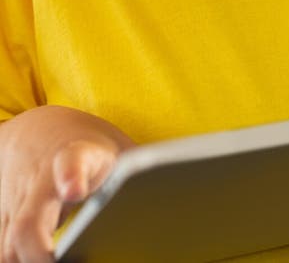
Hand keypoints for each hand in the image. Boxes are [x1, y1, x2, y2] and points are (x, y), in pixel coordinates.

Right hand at [0, 105, 135, 262]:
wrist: (37, 133)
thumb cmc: (91, 149)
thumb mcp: (120, 151)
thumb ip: (143, 175)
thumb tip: (178, 199)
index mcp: (75, 157)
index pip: (71, 161)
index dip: (71, 175)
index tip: (74, 188)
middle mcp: (38, 184)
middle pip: (26, 227)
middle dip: (39, 257)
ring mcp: (14, 205)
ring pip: (8, 250)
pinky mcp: (2, 223)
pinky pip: (8, 255)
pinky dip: (25, 262)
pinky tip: (52, 262)